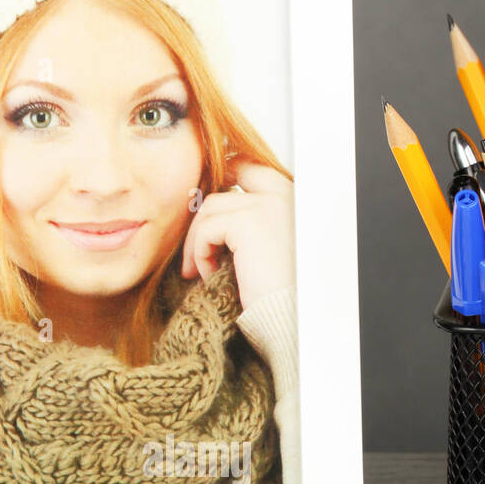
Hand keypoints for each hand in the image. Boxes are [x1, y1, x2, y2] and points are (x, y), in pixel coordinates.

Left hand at [181, 159, 294, 311]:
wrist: (289, 315)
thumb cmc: (280, 293)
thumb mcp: (267, 248)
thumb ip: (249, 224)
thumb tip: (209, 214)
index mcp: (292, 200)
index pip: (252, 167)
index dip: (225, 179)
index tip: (206, 208)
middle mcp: (283, 195)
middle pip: (225, 186)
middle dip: (203, 214)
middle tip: (192, 248)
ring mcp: (266, 205)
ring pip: (209, 208)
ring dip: (197, 241)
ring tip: (199, 270)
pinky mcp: (248, 222)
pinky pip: (206, 230)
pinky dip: (200, 253)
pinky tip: (209, 275)